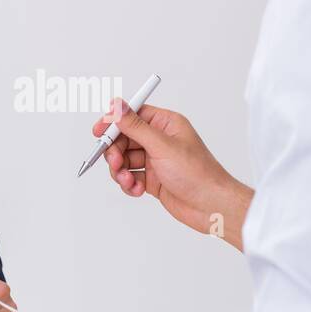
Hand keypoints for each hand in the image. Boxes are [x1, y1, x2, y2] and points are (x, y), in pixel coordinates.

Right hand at [91, 98, 253, 249]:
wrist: (211, 206)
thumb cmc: (197, 173)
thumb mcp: (162, 146)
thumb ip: (135, 126)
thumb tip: (117, 106)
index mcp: (166, 124)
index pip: (133, 115)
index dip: (114, 123)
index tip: (99, 131)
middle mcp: (160, 140)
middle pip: (124, 139)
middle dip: (116, 152)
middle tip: (116, 163)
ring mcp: (156, 160)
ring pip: (125, 160)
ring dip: (121, 171)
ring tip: (128, 181)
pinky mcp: (154, 179)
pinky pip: (131, 176)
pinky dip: (129, 183)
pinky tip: (137, 190)